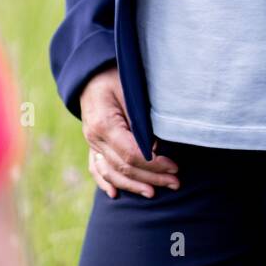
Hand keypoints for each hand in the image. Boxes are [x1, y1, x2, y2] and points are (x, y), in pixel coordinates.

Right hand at [80, 66, 180, 197]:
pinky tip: (115, 194)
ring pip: (111, 173)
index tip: (174, 168)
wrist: (91, 71)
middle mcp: (94, 137)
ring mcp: (91, 142)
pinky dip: (105, 182)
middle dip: (151, 178)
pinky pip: (96, 168)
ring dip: (133, 185)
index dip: (154, 165)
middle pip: (123, 168)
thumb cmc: (116, 76)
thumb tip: (156, 147)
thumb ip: (141, 120)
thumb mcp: (131, 91)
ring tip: (153, 192)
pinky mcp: (92, 143)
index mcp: (104, 124)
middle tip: (175, 183)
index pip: (131, 155)